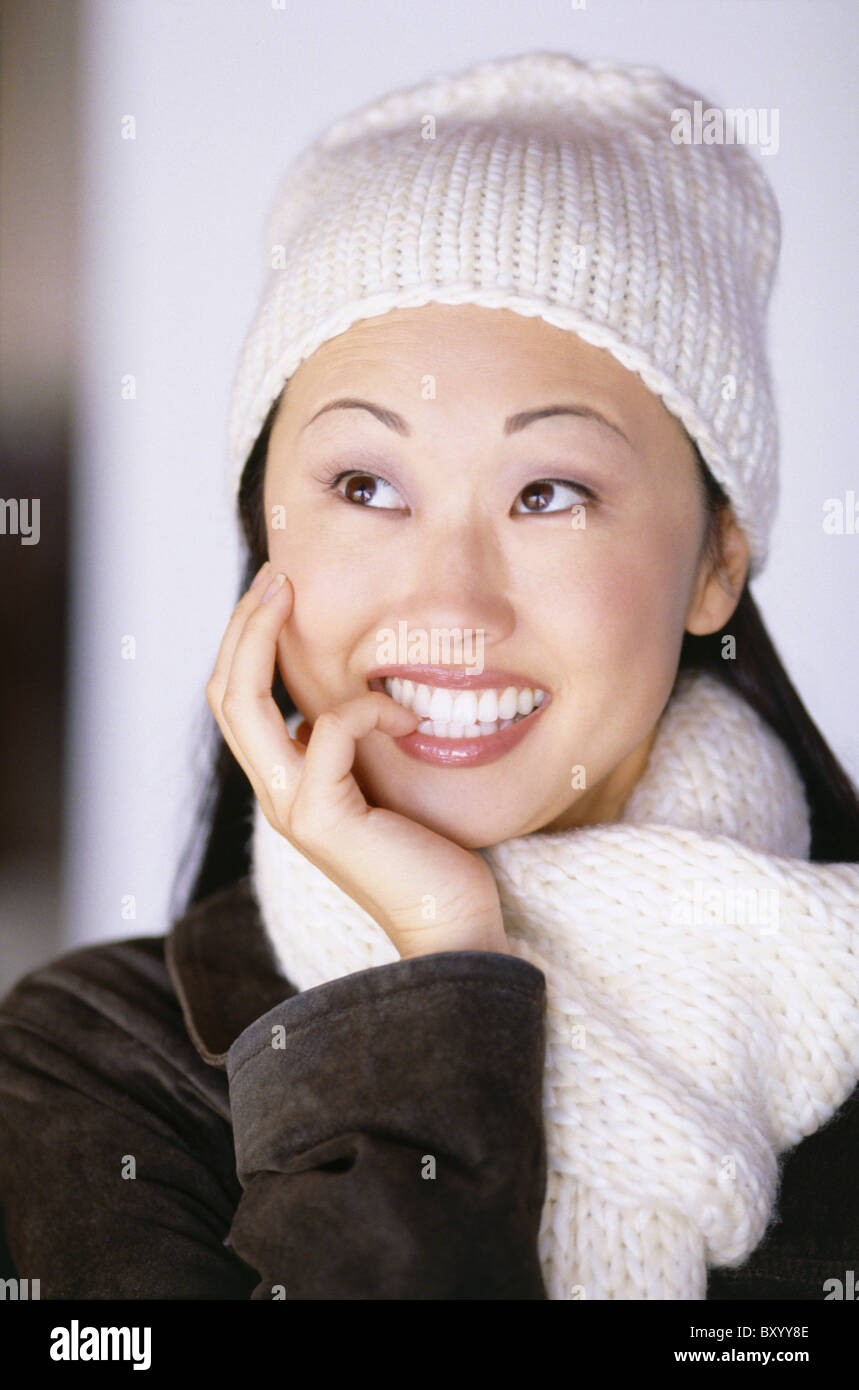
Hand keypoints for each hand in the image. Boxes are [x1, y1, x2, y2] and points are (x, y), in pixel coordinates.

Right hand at [206, 563, 509, 959]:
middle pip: (224, 694)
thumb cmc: (428, 853)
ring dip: (265, 638)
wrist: (449, 922)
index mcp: (288, 781)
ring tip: (292, 595)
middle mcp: (277, 793)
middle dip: (244, 626)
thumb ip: (350, 745)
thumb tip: (347, 692)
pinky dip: (367, 709)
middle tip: (275, 573)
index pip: (237, 701)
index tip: (277, 587)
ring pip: (246, 705)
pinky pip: (329, 733)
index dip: (246, 641)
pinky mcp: (322, 819)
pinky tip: (406, 719)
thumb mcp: (380, 781)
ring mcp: (292, 808)